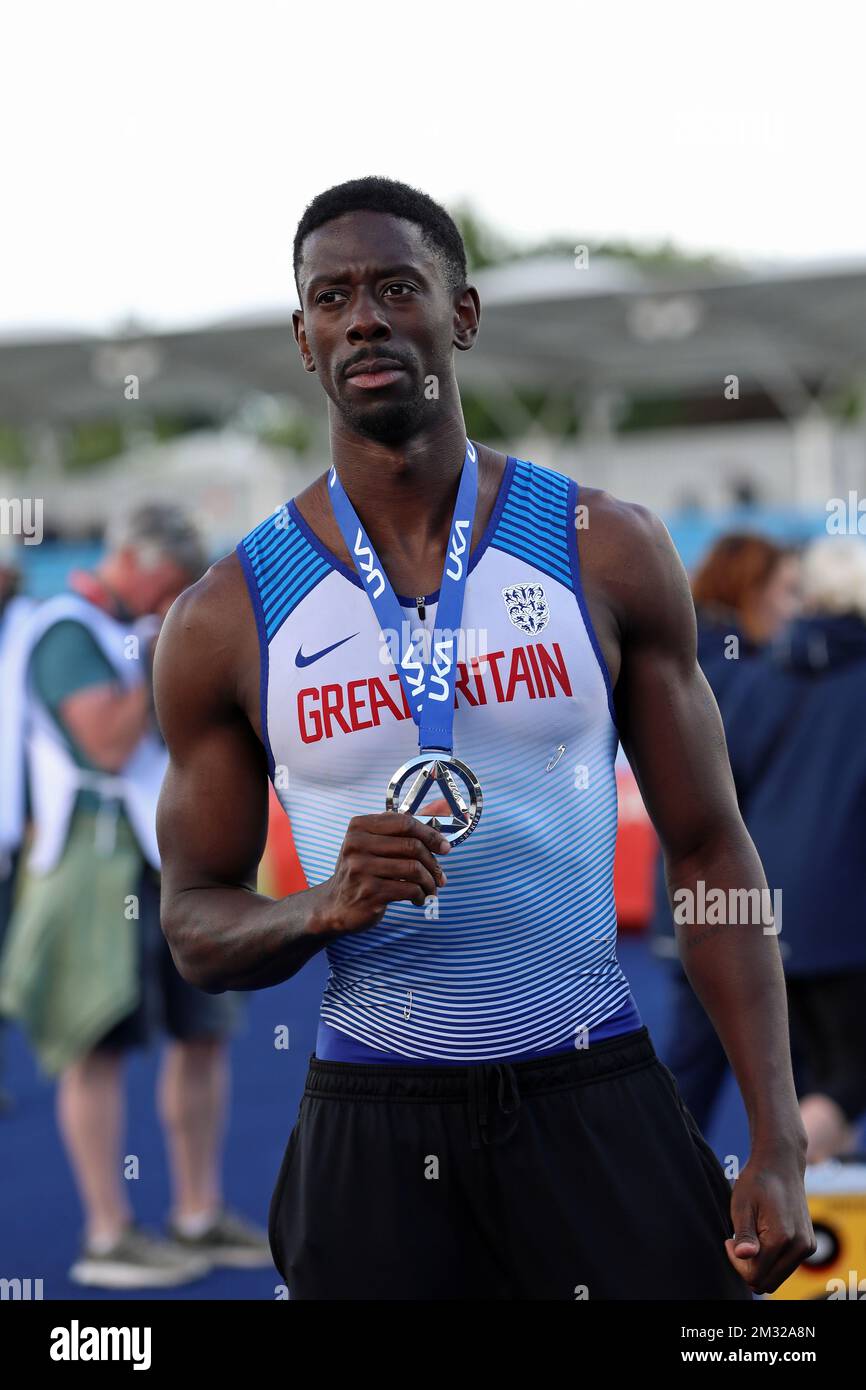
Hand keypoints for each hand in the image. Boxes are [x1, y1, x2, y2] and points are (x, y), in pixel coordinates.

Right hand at [309, 812, 450, 937]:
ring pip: (414, 869)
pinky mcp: (369, 892)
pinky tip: (419, 898)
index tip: (444, 847)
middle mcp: (357, 844)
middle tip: (440, 875)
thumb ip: (405, 827)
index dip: (430, 834)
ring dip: (429, 881)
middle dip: (433, 862)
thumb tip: (441, 807)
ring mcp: (361, 869)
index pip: (405, 822)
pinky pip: (409, 889)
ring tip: (431, 888)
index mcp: (359, 826)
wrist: (336, 906)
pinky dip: (421, 895)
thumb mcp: (375, 843)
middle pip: (412, 845)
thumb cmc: (362, 871)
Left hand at [724, 1150, 815, 1292]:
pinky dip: (772, 1259)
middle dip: (748, 1268)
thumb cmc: (757, 1182)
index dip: (736, 1262)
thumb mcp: (742, 1205)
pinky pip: (785, 1267)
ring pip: (777, 1277)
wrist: (781, 1163)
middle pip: (767, 1282)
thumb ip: (744, 1234)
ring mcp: (808, 1247)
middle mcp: (800, 1247)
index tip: (729, 1240)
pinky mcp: (809, 1245)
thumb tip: (743, 1256)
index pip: (755, 1275)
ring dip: (760, 1264)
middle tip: (737, 1241)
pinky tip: (762, 1236)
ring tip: (751, 1235)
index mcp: (782, 1238)